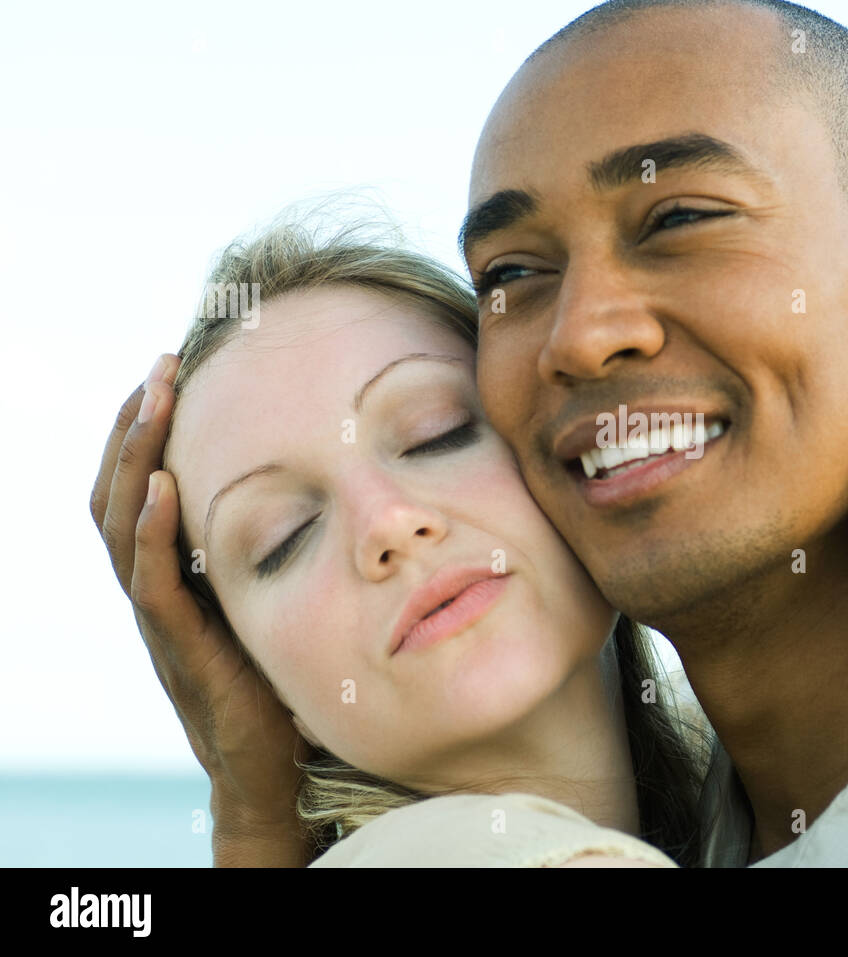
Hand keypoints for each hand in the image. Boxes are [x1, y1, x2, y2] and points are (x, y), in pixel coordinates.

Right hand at [90, 356, 308, 862]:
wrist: (262, 757)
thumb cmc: (272, 669)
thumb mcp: (263, 591)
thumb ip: (265, 544)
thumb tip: (315, 477)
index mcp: (169, 569)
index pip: (137, 486)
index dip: (144, 429)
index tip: (169, 371)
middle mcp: (151, 585)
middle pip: (118, 490)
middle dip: (135, 423)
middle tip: (160, 365)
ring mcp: (157, 614)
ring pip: (121, 522)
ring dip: (135, 455)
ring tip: (153, 397)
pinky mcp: (178, 643)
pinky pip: (149, 580)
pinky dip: (148, 528)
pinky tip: (161, 484)